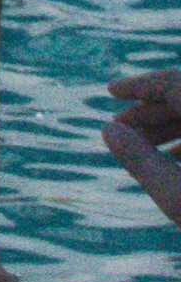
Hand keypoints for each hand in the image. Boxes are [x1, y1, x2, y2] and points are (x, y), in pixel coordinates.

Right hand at [101, 73, 180, 231]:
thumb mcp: (178, 198)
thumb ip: (142, 162)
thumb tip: (107, 128)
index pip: (174, 83)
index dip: (140, 85)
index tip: (110, 92)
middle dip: (151, 111)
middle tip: (119, 126)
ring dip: (169, 125)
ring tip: (140, 146)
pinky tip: (173, 159)